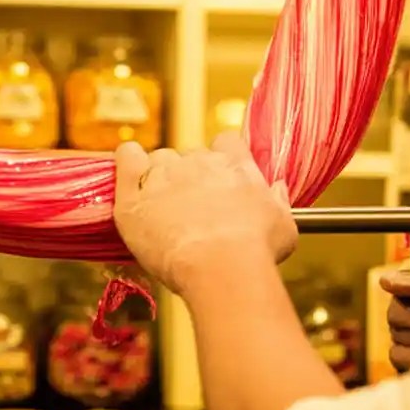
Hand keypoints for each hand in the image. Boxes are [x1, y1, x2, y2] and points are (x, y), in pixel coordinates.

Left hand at [112, 132, 296, 296]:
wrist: (221, 268)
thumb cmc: (256, 251)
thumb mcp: (284, 224)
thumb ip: (278, 200)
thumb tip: (277, 188)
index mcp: (234, 163)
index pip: (226, 142)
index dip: (222, 158)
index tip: (221, 179)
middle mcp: (197, 161)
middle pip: (189, 155)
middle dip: (190, 176)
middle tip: (193, 211)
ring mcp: (163, 175)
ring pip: (158, 160)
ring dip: (159, 177)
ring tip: (164, 210)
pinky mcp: (134, 196)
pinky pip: (126, 159)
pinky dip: (127, 161)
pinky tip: (129, 172)